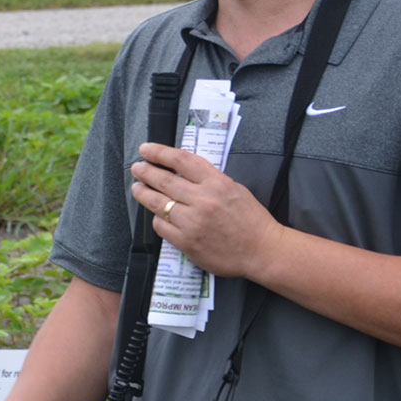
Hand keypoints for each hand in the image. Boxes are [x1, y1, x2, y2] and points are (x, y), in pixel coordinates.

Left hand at [129, 141, 286, 280]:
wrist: (263, 251)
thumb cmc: (252, 220)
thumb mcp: (235, 189)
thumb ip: (209, 180)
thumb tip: (183, 173)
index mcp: (216, 183)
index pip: (181, 160)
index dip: (160, 152)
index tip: (146, 149)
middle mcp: (203, 200)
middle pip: (164, 180)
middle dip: (146, 172)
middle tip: (136, 168)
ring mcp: (193, 222)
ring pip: (158, 203)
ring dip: (143, 193)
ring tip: (137, 188)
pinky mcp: (187, 242)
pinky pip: (162, 226)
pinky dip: (157, 218)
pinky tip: (156, 215)